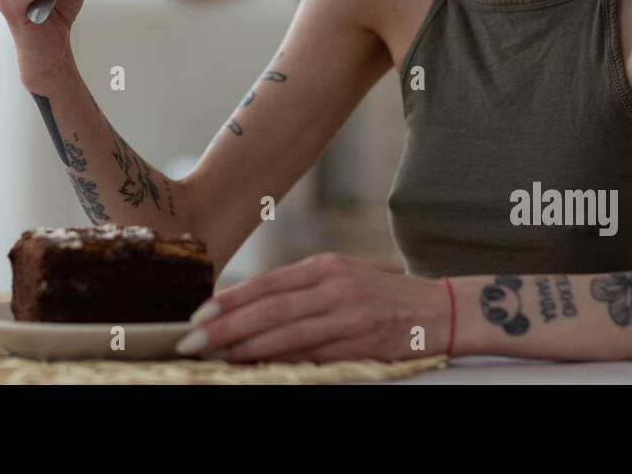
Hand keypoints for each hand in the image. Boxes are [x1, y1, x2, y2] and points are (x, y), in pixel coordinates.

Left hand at [174, 252, 450, 362]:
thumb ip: (300, 292)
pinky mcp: (363, 340)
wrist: (438, 310)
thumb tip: (247, 311)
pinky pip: (315, 353)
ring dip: (247, 345)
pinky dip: (284, 360)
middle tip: (193, 340)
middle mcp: (334, 285)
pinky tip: (260, 365)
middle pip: (270, 306)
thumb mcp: (341, 279)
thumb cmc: (381, 296)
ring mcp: (349, 313)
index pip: (267, 283)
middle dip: (226, 325)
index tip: (198, 314)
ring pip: (288, 331)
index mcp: (325, 266)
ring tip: (217, 356)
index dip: (230, 299)